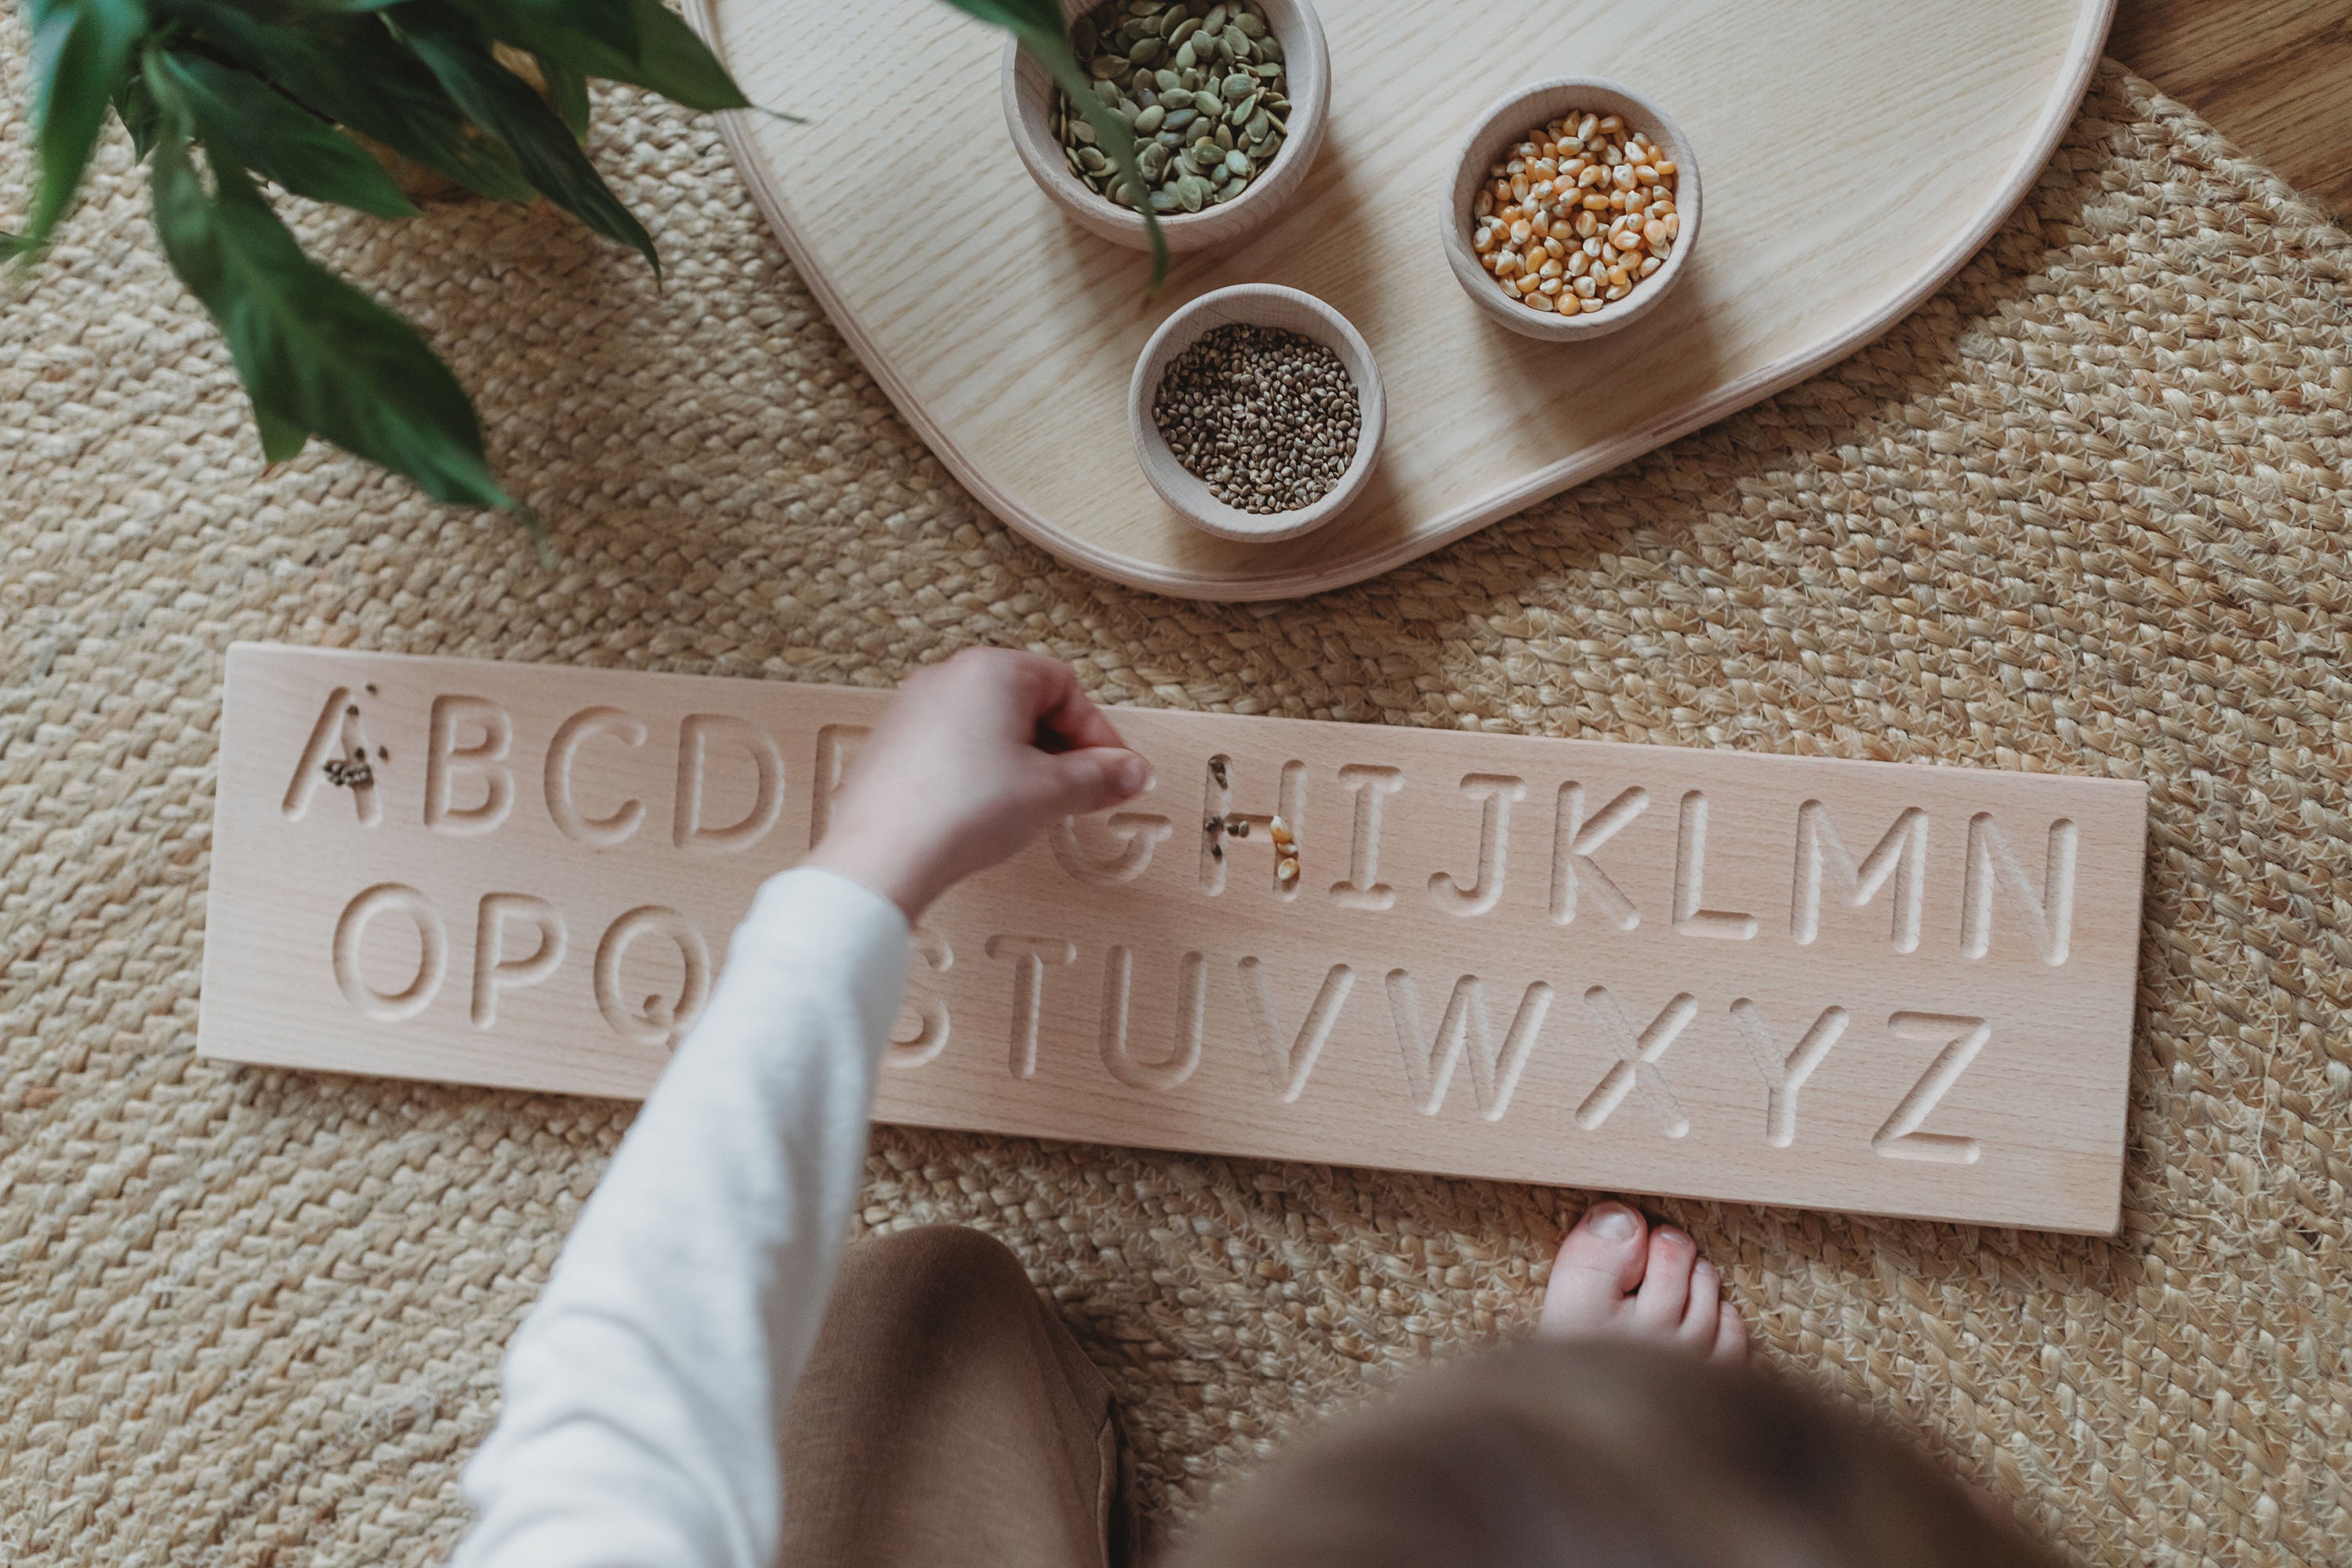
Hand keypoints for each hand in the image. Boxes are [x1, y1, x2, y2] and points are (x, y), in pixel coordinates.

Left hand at [805, 649, 1151, 920]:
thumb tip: (1133, 772)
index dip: (1097, 734)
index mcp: (991, 670)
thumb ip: (1099, 777)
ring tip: (1033, 805)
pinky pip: (953, 744)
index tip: (1112, 773)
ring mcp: (914, 707)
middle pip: (1027, 701)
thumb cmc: (962, 810)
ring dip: (1022, 760)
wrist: (884, 855)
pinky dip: (981, 769)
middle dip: (1061, 747)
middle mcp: (948, 676)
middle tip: (1078, 791)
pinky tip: (986, 810)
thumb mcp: (1049, 792)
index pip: (1066, 686)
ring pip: (990, 725)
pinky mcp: (893, 742)